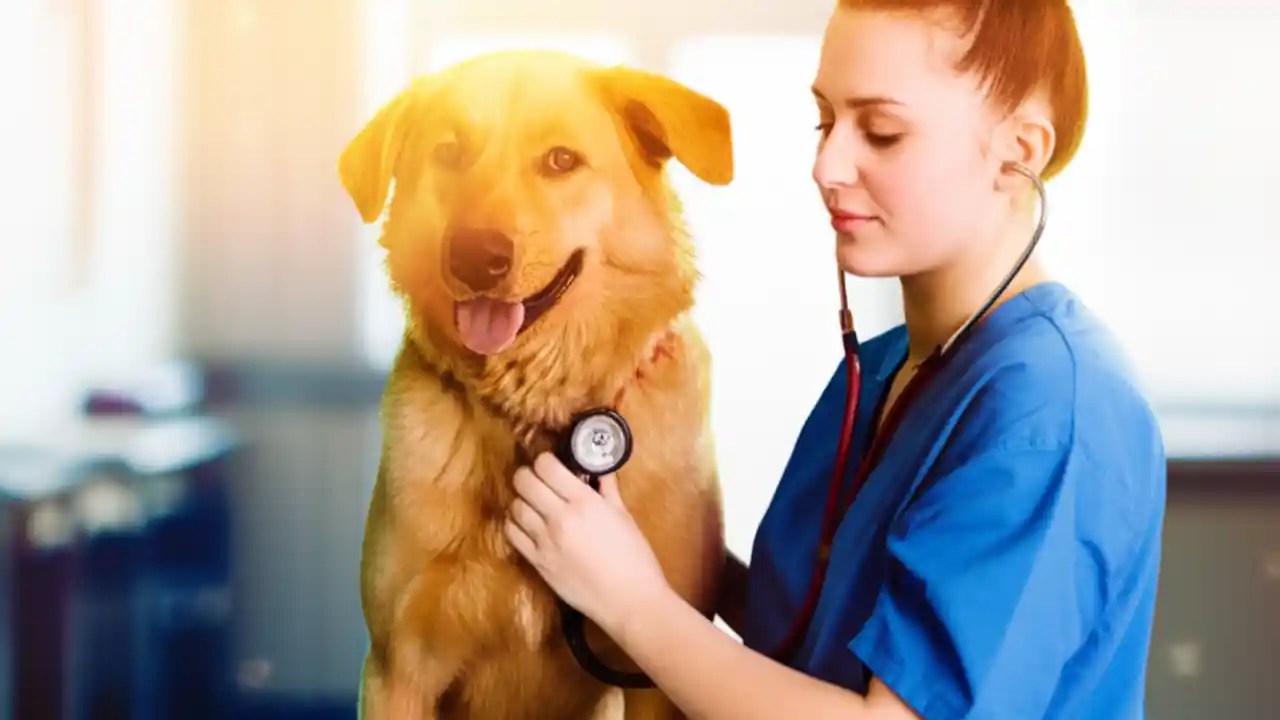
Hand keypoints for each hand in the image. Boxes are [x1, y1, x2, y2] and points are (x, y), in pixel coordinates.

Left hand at [504, 451, 669, 636]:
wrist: (629, 600)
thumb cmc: (634, 558)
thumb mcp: (624, 516)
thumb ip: (608, 489)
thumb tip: (599, 469)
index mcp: (584, 502)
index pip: (546, 466)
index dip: (545, 460)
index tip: (551, 464)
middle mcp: (559, 518)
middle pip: (524, 481)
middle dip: (528, 475)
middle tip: (537, 480)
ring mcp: (545, 542)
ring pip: (514, 507)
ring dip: (521, 500)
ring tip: (533, 503)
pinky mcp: (537, 563)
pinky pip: (512, 535)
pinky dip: (515, 524)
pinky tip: (526, 524)